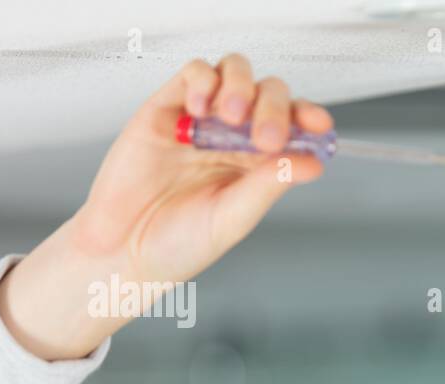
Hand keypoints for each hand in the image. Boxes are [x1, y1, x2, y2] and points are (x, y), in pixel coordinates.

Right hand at [70, 53, 331, 284]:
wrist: (124, 248)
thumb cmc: (179, 243)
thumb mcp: (233, 218)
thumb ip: (269, 185)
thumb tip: (312, 162)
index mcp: (259, 164)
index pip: (294, 128)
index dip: (309, 119)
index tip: (320, 125)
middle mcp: (234, 137)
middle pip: (268, 95)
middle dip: (274, 107)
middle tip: (264, 137)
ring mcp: (202, 120)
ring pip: (234, 73)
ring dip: (241, 86)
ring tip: (231, 116)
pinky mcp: (167, 108)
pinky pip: (193, 73)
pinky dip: (203, 80)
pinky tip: (200, 108)